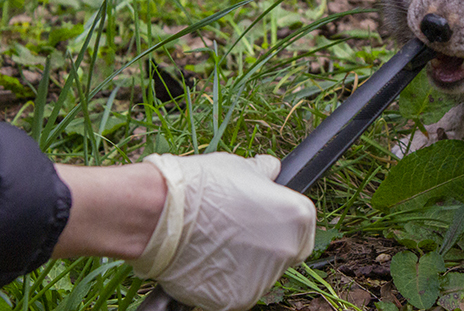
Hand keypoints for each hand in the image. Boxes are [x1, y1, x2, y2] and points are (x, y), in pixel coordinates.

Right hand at [131, 152, 315, 310]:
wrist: (161, 214)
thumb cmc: (203, 185)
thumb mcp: (240, 167)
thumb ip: (263, 172)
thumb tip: (272, 168)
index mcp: (297, 216)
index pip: (302, 226)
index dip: (281, 221)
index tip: (262, 217)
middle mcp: (287, 251)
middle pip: (285, 253)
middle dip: (267, 244)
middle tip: (236, 230)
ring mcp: (263, 280)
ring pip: (260, 275)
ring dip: (244, 263)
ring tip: (214, 241)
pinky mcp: (236, 300)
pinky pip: (236, 290)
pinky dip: (223, 279)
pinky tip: (205, 258)